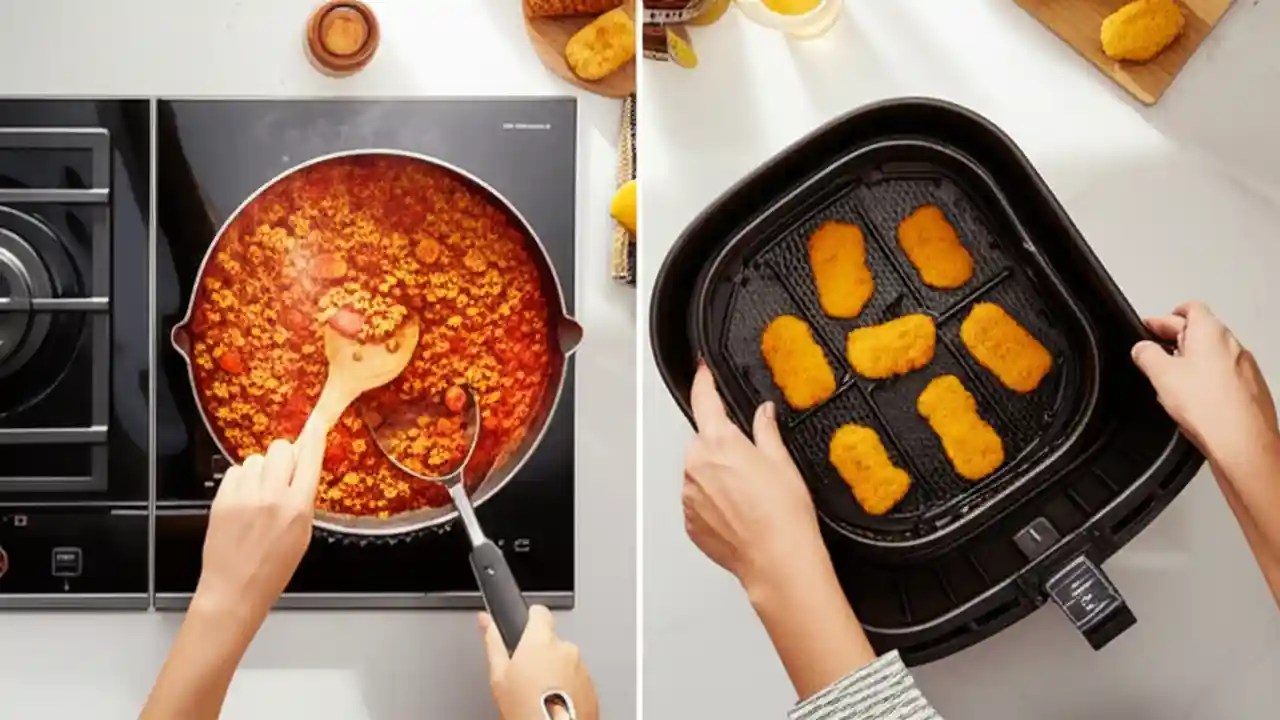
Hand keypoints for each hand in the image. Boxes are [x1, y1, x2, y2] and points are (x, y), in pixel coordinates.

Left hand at [194, 431, 324, 624]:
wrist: (235, 589)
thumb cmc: (273, 569)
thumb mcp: (303, 535)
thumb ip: (303, 499)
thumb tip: (303, 469)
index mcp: (299, 508)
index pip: (310, 458)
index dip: (313, 437)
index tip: (316, 423)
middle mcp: (272, 496)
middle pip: (281, 448)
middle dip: (283, 457)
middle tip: (281, 475)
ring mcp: (244, 496)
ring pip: (256, 459)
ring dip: (260, 470)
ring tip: (258, 495)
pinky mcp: (223, 498)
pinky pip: (235, 471)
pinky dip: (241, 480)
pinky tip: (243, 500)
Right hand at [480, 606, 598, 719]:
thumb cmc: (526, 711)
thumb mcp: (499, 675)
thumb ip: (493, 642)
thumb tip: (485, 620)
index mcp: (541, 641)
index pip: (539, 612)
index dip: (529, 619)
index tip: (524, 629)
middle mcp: (565, 649)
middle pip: (551, 642)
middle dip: (540, 655)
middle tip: (526, 677)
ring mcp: (581, 668)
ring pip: (565, 662)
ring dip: (555, 673)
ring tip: (540, 695)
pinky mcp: (592, 686)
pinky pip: (577, 679)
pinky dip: (567, 687)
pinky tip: (554, 703)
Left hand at [683, 362, 825, 593]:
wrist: (777, 561)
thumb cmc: (783, 514)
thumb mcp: (781, 461)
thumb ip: (765, 430)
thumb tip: (762, 414)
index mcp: (718, 442)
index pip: (703, 401)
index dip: (703, 382)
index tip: (702, 371)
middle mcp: (696, 466)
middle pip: (703, 442)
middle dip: (723, 447)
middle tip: (753, 466)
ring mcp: (689, 495)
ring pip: (700, 473)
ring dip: (718, 477)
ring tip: (749, 497)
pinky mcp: (689, 520)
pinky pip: (698, 500)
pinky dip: (714, 502)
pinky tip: (739, 513)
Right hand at [1131, 301, 1277, 459]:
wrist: (1242, 442)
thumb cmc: (1211, 408)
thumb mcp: (1160, 375)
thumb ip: (1146, 355)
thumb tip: (1142, 349)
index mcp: (1211, 332)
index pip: (1189, 308)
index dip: (1165, 317)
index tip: (1151, 327)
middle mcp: (1232, 345)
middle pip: (1200, 331)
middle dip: (1176, 339)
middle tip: (1155, 352)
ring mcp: (1245, 367)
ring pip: (1213, 355)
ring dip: (1192, 361)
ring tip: (1172, 382)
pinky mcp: (1250, 388)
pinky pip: (1225, 375)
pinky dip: (1208, 380)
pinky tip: (1194, 400)